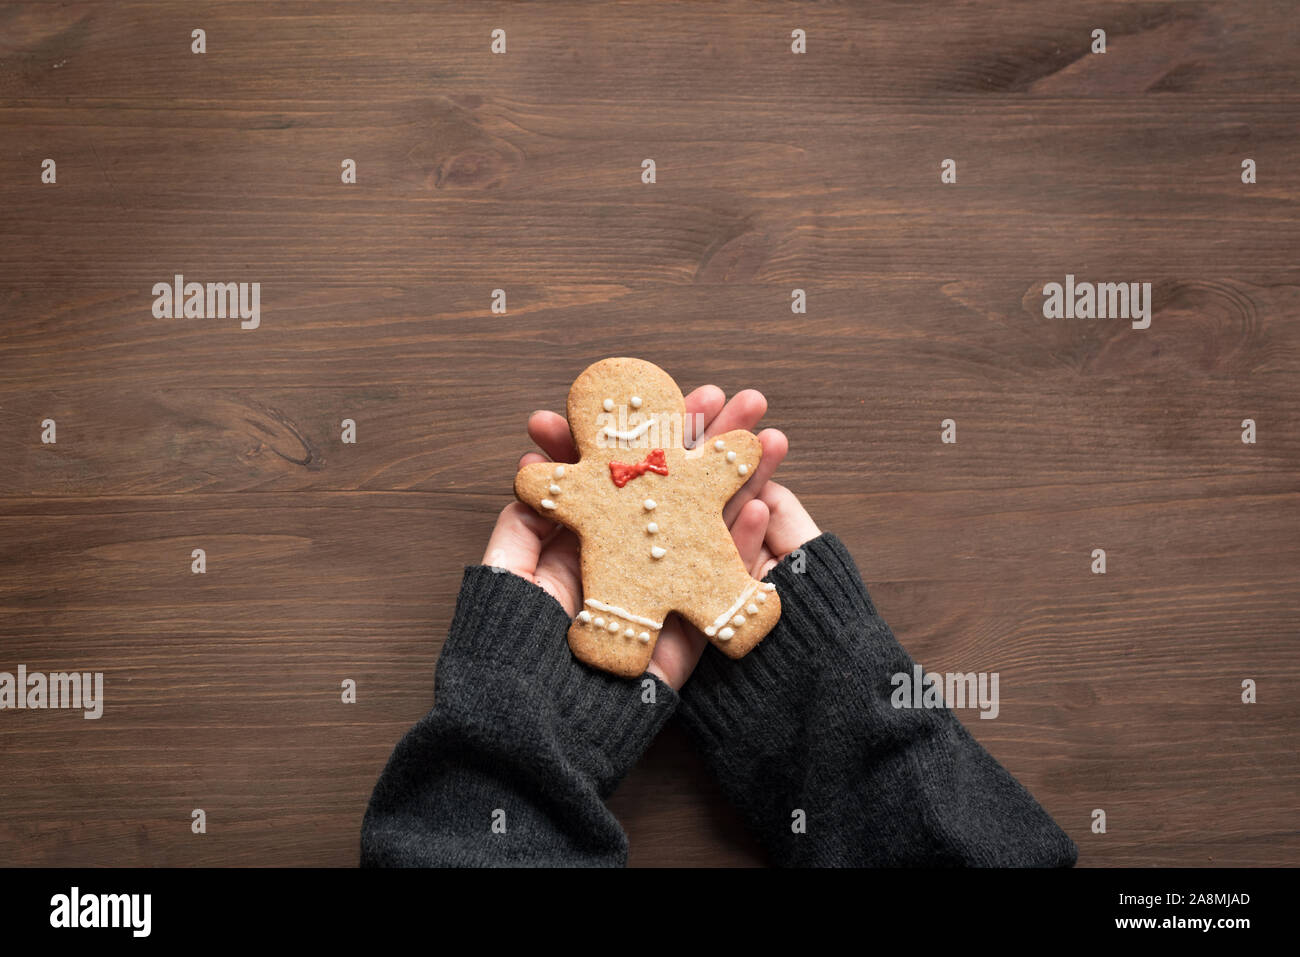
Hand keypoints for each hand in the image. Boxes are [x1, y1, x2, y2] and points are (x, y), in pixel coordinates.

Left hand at [482, 386, 816, 689]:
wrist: (534, 731)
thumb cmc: (508, 653)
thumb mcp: (503, 580)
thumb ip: (519, 530)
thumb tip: (532, 477)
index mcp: (583, 549)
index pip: (619, 479)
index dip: (645, 437)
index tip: (668, 396)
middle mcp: (627, 566)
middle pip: (673, 495)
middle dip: (703, 445)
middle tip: (732, 399)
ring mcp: (660, 597)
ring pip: (705, 531)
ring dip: (737, 483)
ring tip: (765, 435)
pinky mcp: (686, 635)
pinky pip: (720, 589)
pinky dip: (741, 549)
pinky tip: (760, 506)